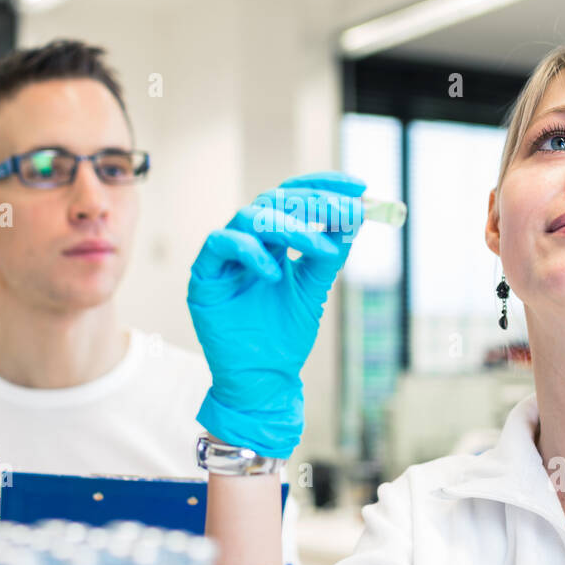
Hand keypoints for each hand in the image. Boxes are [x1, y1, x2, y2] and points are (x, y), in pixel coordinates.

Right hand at [187, 171, 365, 457]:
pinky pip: (220, 244)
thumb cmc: (285, 337)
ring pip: (250, 216)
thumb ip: (327, 256)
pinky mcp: (204, 275)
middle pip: (276, 201)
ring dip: (290, 227)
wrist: (263, 379)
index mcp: (272, 240)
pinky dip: (249, 251)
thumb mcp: (314, 290)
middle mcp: (248, 240)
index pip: (294, 198)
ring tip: (322, 249)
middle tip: (347, 212)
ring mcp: (225, 256)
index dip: (324, 187)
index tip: (359, 186)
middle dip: (315, 204)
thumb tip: (354, 217)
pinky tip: (274, 273)